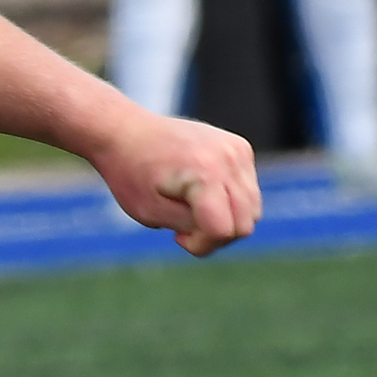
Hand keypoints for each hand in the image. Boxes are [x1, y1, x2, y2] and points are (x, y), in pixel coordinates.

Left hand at [90, 112, 259, 256]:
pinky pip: (248, 192)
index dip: (202, 245)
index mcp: (205, 173)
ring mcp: (237, 149)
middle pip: (244, 225)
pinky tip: (200, 193)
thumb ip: (194, 228)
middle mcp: (228, 158)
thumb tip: (226, 231)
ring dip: (224, 219)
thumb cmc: (131, 174)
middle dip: (215, 236)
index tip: (177, 237)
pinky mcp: (240, 147)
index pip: (223, 231)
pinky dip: (229, 201)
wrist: (124, 131)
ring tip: (189, 210)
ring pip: (251, 211)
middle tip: (183, 229)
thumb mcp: (152, 213)